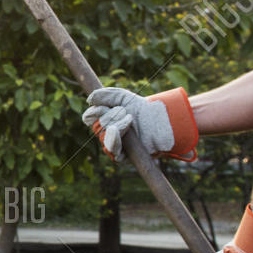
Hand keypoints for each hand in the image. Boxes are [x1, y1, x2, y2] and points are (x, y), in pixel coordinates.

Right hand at [82, 86, 197, 162]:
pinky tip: (120, 129)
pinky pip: (111, 150)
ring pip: (103, 138)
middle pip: (96, 127)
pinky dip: (114, 138)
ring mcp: (114, 147)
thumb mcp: (125, 98)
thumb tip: (90, 99)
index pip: (89, 118)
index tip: (102, 106)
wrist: (163, 121)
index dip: (93, 112)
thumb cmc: (144, 110)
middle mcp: (106, 134)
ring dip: (114, 125)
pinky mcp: (122, 157)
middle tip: (124, 111)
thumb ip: (108, 95)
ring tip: (129, 118)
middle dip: (109, 116)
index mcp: (105, 120)